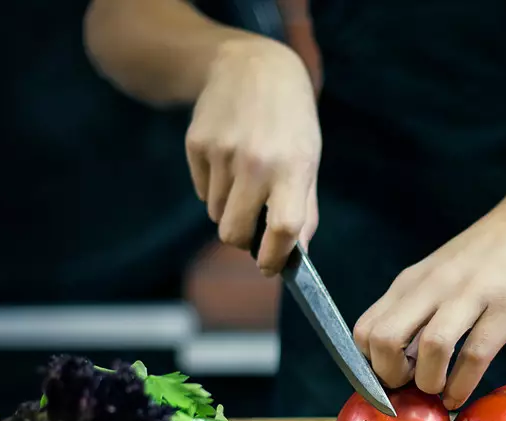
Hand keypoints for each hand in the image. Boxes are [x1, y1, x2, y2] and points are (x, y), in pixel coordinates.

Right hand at [186, 38, 321, 273]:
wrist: (251, 67)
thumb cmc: (289, 121)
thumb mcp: (309, 159)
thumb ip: (305, 209)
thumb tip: (297, 256)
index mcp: (293, 166)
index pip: (284, 228)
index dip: (274, 257)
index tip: (269, 267)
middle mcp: (256, 161)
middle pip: (234, 233)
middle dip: (242, 240)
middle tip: (252, 229)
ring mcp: (222, 152)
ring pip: (216, 214)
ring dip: (229, 209)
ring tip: (245, 177)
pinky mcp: (196, 144)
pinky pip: (203, 191)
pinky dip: (215, 187)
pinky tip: (228, 158)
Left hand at [353, 195, 505, 409]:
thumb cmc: (482, 255)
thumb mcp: (437, 275)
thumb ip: (415, 310)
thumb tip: (395, 363)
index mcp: (411, 282)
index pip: (365, 330)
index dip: (368, 365)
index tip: (387, 380)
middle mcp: (433, 286)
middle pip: (385, 340)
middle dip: (390, 378)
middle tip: (409, 387)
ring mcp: (470, 295)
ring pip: (431, 348)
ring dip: (429, 383)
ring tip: (438, 391)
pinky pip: (476, 356)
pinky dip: (463, 386)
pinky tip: (460, 395)